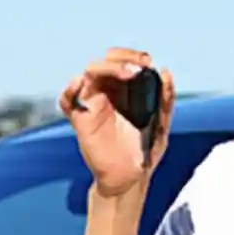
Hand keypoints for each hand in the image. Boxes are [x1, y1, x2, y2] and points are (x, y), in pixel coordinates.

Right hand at [59, 47, 175, 196]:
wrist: (130, 178)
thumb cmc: (145, 151)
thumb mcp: (162, 124)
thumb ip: (165, 100)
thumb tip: (165, 72)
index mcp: (125, 91)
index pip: (122, 61)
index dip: (132, 56)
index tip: (146, 61)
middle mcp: (107, 94)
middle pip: (104, 63)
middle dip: (121, 59)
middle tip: (138, 67)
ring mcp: (92, 105)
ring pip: (89, 74)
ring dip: (106, 68)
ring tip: (127, 73)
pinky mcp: (81, 120)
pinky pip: (68, 101)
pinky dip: (70, 90)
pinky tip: (80, 83)